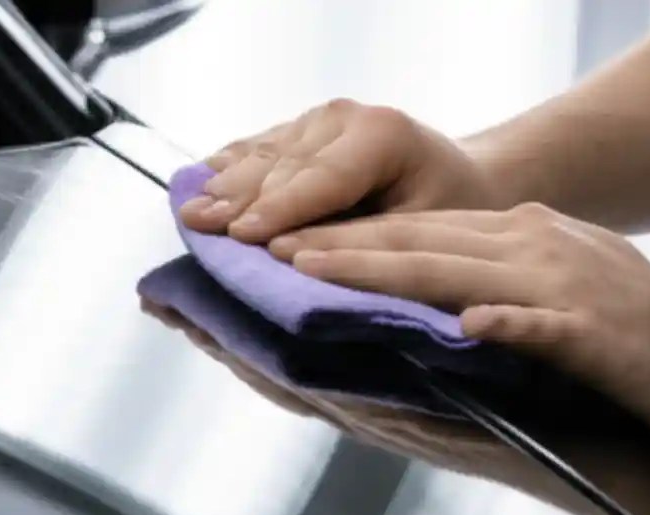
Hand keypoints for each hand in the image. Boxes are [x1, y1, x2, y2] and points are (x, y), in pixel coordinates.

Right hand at [178, 99, 498, 242]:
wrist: (460, 178)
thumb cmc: (450, 215)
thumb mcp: (421, 234)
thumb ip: (363, 244)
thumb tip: (299, 263)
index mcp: (381, 136)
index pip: (319, 178)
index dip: (278, 209)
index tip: (241, 235)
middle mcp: (344, 117)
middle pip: (281, 166)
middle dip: (239, 200)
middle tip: (198, 228)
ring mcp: (319, 118)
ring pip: (263, 156)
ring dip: (225, 186)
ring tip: (189, 212)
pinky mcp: (302, 127)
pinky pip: (259, 147)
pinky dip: (230, 166)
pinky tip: (200, 181)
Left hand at [266, 205, 649, 437]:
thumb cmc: (634, 330)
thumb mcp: (562, 276)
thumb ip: (500, 274)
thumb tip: (442, 287)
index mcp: (523, 234)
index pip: (420, 230)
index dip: (352, 235)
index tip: (289, 242)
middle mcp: (536, 245)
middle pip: (421, 241)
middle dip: (341, 245)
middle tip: (270, 248)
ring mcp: (565, 285)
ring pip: (457, 270)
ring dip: (384, 270)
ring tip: (316, 271)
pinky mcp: (597, 333)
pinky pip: (544, 325)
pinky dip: (508, 322)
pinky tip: (469, 325)